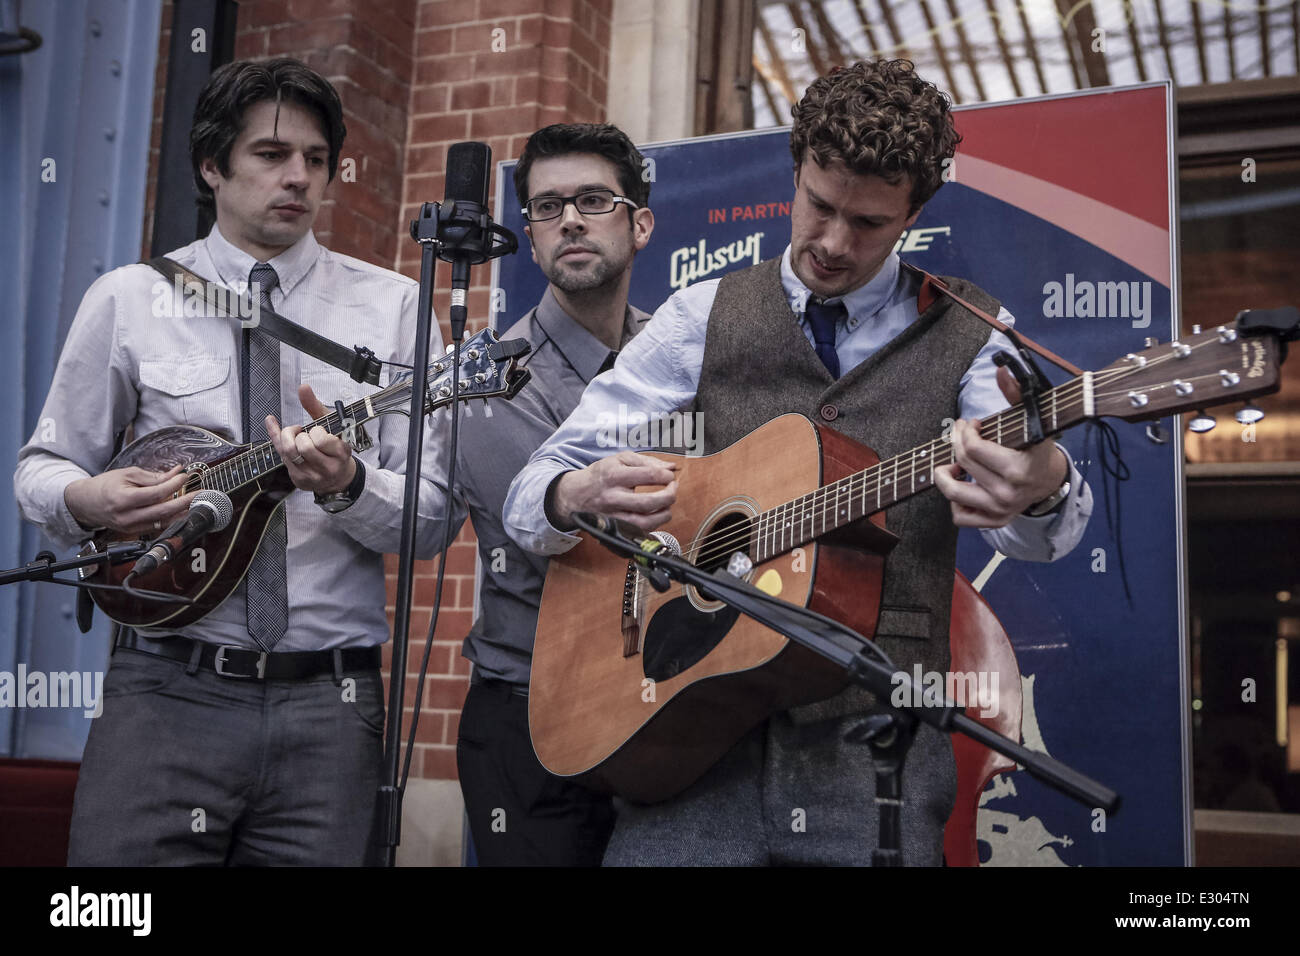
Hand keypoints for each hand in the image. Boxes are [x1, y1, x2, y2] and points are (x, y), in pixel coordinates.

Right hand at [64, 464, 195, 535]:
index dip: (174, 485)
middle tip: (199, 493)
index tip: (185, 476)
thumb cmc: (104, 486)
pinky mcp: (133, 532)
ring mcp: (130, 527)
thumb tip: (175, 473)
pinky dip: (170, 519)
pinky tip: (181, 512)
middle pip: (163, 511)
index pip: (157, 494)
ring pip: (162, 522)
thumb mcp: (127, 474)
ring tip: (195, 502)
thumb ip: (152, 477)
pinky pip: (156, 527)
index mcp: (124, 499)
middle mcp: (127, 516)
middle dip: (185, 502)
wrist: (84, 503)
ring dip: (181, 513)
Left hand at [266, 383, 356, 494]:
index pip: (321, 440)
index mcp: (341, 454)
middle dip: (299, 435)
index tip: (318, 432)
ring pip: (289, 452)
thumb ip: (316, 406)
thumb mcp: (332, 425)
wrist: (337, 476)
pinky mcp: (299, 480)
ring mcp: (312, 477)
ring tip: (294, 434)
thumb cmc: (334, 446)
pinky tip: (274, 426)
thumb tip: (303, 387)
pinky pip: (281, 456)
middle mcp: (328, 468)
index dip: (316, 432)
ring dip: (287, 437)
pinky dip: (276, 438)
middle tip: (304, 433)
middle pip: (303, 447)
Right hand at [552, 451, 678, 533]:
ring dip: (664, 514)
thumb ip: (648, 461)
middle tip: (672, 489)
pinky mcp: (616, 528)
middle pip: (648, 502)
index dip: (666, 476)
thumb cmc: (601, 475)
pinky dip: (653, 524)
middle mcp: (614, 497)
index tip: (669, 476)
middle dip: (669, 496)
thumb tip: (671, 468)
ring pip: (645, 522)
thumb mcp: (620, 459)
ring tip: (667, 505)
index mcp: (615, 476)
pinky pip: (639, 531)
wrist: (577, 494)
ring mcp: (614, 516)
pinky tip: (656, 515)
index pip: (649, 475)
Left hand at [932, 366, 1068, 527]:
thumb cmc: (1036, 446)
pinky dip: (955, 501)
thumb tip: (1000, 370)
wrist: (1050, 481)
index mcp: (1017, 469)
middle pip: (962, 462)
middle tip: (962, 434)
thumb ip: (1017, 394)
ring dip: (945, 474)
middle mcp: (1008, 493)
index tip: (971, 424)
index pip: (972, 448)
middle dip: (956, 442)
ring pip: (953, 492)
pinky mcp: (993, 521)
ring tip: (952, 464)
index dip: (965, 430)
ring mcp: (1000, 510)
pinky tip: (963, 485)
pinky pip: (960, 516)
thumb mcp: (1032, 419)